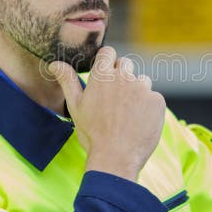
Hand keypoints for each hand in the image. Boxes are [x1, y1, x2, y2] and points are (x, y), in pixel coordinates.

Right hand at [50, 47, 165, 180]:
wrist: (116, 158)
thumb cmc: (93, 133)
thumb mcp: (76, 106)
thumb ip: (68, 81)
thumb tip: (55, 64)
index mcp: (102, 76)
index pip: (108, 52)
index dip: (107, 62)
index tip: (106, 74)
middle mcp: (124, 77)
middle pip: (126, 65)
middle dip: (122, 77)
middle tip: (115, 101)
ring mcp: (142, 88)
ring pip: (141, 81)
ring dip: (136, 92)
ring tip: (127, 115)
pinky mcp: (157, 100)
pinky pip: (153, 97)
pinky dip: (148, 107)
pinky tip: (139, 122)